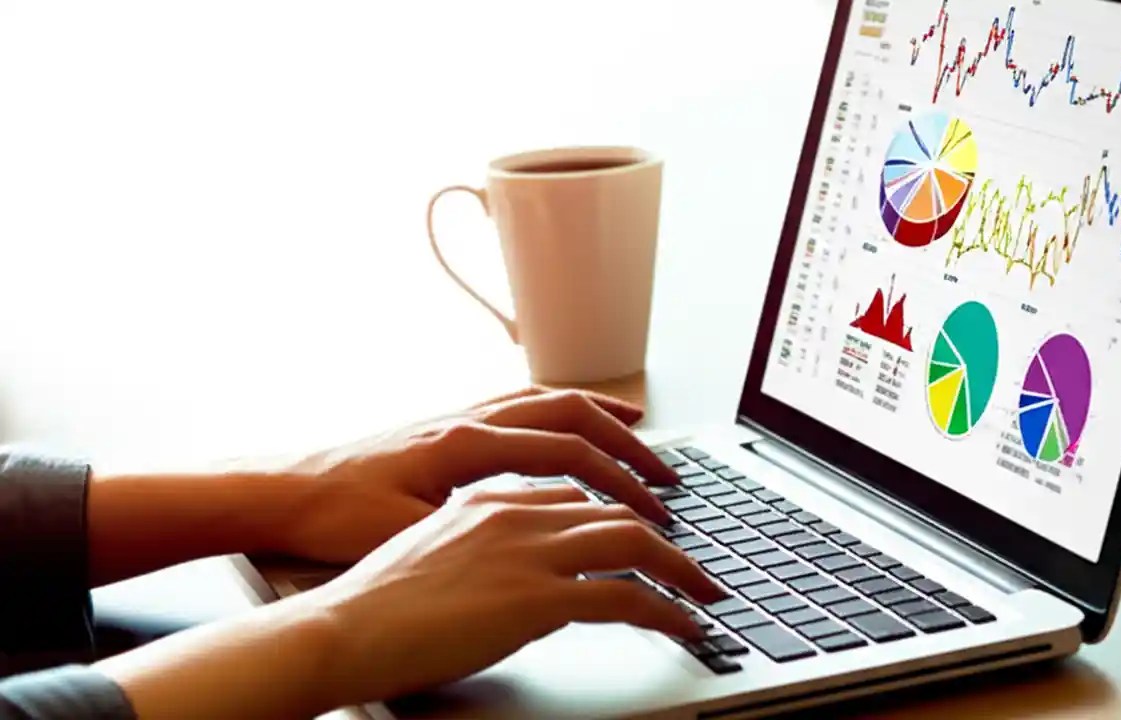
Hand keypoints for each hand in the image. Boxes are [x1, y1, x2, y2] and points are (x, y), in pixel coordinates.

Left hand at [274, 387, 678, 564]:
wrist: (283, 491)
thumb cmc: (333, 516)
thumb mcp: (409, 536)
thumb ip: (476, 535)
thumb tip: (535, 544)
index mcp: (465, 445)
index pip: (567, 453)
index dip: (619, 482)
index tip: (654, 511)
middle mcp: (468, 420)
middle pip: (569, 415)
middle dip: (626, 444)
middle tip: (665, 475)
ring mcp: (459, 418)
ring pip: (546, 401)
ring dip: (597, 417)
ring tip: (637, 430)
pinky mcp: (448, 428)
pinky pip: (521, 407)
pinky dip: (559, 414)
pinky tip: (568, 429)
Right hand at [302, 486, 725, 706]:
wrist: (340, 628)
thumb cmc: (373, 603)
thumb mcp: (432, 555)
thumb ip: (479, 548)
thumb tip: (508, 570)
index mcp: (489, 500)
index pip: (573, 489)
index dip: (616, 505)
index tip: (642, 522)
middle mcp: (515, 513)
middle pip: (612, 506)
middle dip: (661, 526)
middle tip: (690, 553)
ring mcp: (528, 551)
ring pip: (631, 541)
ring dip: (678, 565)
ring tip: (702, 588)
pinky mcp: (535, 597)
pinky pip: (624, 597)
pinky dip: (665, 609)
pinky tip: (683, 625)